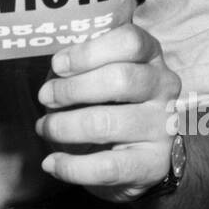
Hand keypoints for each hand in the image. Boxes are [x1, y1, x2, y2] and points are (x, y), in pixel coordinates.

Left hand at [35, 23, 180, 202]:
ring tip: (44, 127)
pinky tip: (52, 163)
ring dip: (64, 126)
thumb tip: (56, 67)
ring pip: (108, 123)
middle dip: (72, 89)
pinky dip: (71, 166)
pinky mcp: (154, 164)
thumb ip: (81, 65)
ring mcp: (163, 127)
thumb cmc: (107, 103)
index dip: (89, 52)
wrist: (135, 157)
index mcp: (150, 56)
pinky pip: (107, 167)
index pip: (130, 41)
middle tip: (45, 97)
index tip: (58, 65)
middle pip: (121, 79)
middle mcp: (164, 87)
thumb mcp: (96, 75)